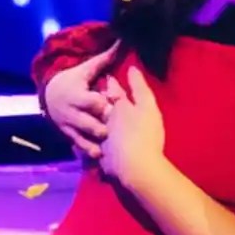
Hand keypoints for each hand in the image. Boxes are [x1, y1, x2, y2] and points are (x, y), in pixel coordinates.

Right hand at [43, 42, 119, 158]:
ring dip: (94, 143)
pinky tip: (100, 158)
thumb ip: (104, 59)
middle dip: (101, 126)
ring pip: (82, 137)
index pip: (93, 102)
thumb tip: (122, 42)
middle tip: (114, 131)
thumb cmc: (74, 79)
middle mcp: (71, 112)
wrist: (49, 94)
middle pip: (88, 122)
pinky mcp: (69, 137)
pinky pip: (78, 146)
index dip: (104, 104)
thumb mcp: (86, 69)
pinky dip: (87, 151)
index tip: (117, 106)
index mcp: (77, 95)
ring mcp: (69, 126)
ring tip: (106, 150)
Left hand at [98, 66, 165, 187]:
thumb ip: (140, 88)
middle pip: (99, 108)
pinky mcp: (100, 157)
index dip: (112, 84)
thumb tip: (132, 68)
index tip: (109, 77)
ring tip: (90, 123)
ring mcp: (101, 139)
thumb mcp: (148, 107)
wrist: (135, 166)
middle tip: (97, 98)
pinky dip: (87, 148)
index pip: (113, 92)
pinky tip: (87, 150)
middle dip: (97, 101)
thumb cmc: (145, 134)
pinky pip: (91, 150)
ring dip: (90, 124)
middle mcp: (105, 121)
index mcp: (117, 107)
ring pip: (92, 128)